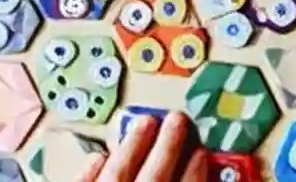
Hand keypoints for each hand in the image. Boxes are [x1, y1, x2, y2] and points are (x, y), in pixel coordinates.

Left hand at [80, 113, 206, 181]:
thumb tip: (206, 178)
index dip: (194, 171)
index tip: (201, 153)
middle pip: (153, 177)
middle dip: (167, 146)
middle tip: (177, 120)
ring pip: (117, 174)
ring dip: (133, 146)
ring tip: (144, 121)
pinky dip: (90, 172)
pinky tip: (97, 157)